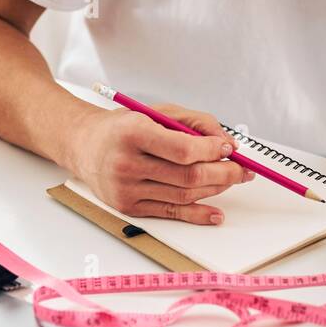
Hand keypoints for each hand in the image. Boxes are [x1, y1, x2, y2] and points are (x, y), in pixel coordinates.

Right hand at [66, 103, 251, 223]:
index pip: (183, 149)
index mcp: (133, 133)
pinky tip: (216, 212)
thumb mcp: (156, 112)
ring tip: (230, 180)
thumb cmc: (123, 128)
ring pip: (184, 194)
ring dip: (215, 189)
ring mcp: (127, 189)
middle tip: (241, 170)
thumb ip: (195, 123)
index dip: (212, 151)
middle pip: (188, 176)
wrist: (84, 146)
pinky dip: (198, 214)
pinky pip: (172, 213)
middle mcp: (127, 163)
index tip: (230, 149)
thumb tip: (227, 143)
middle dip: (223, 173)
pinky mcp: (130, 208)